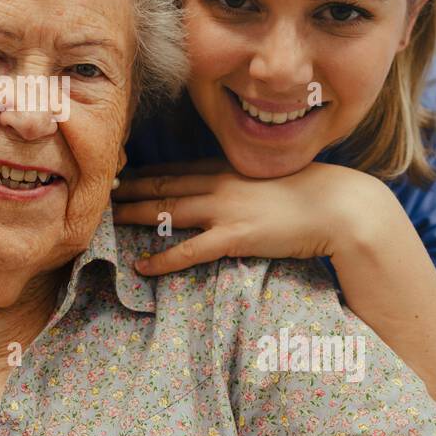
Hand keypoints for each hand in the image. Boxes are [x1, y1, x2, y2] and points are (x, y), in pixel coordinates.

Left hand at [111, 158, 389, 275]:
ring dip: (134, 216)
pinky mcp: (236, 236)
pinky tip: (141, 265)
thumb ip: (238, 185)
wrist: (339, 206)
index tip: (116, 177)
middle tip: (97, 196)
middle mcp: (220, 185)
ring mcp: (226, 210)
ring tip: (105, 225)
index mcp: (227, 170)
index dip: (142, 174)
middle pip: (162, 186)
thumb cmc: (307, 195)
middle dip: (127, 191)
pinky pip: (189, 250)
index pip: (174, 171)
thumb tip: (217, 195)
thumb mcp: (265, 181)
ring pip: (167, 212)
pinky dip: (162, 258)